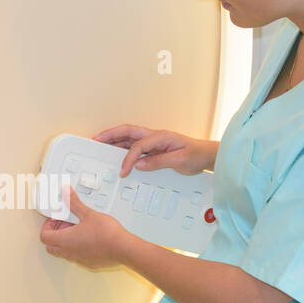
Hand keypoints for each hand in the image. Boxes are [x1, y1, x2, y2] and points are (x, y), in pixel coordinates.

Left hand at [40, 189, 129, 269]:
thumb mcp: (88, 213)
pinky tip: (89, 239)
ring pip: (63, 252)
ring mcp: (79, 259)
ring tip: (78, 229)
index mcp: (65, 240)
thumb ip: (74, 203)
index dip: (47, 226)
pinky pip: (76, 257)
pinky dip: (77, 248)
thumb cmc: (106, 233)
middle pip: (51, 246)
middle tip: (65, 224)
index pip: (44, 236)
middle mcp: (69, 252)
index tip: (56, 219)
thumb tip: (66, 193)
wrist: (123, 248)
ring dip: (66, 241)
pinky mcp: (89, 263)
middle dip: (54, 234)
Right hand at [95, 124, 213, 176]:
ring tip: (101, 143)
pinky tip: (116, 151)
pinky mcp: (154, 147)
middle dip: (110, 134)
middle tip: (96, 140)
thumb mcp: (180, 160)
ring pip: (129, 136)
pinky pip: (134, 144)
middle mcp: (156, 136)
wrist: (207, 155)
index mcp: (161, 136)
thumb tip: (140, 164)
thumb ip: (158, 161)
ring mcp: (154, 140)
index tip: (124, 170)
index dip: (128, 158)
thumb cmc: (197, 155)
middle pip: (128, 131)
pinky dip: (123, 146)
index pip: (138, 145)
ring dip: (114, 139)